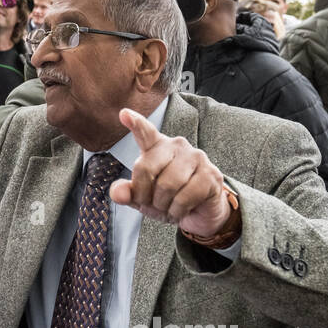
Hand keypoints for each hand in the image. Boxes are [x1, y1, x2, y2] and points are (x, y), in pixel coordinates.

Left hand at [108, 108, 235, 239]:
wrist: (200, 214)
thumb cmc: (168, 200)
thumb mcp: (143, 199)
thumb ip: (128, 193)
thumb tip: (117, 193)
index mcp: (157, 147)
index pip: (145, 133)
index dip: (135, 123)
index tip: (124, 114)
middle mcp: (177, 145)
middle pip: (146, 168)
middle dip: (144, 194)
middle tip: (154, 203)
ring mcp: (196, 157)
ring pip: (167, 185)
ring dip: (164, 205)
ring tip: (170, 206)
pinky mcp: (210, 174)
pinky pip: (184, 197)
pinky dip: (178, 210)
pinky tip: (183, 208)